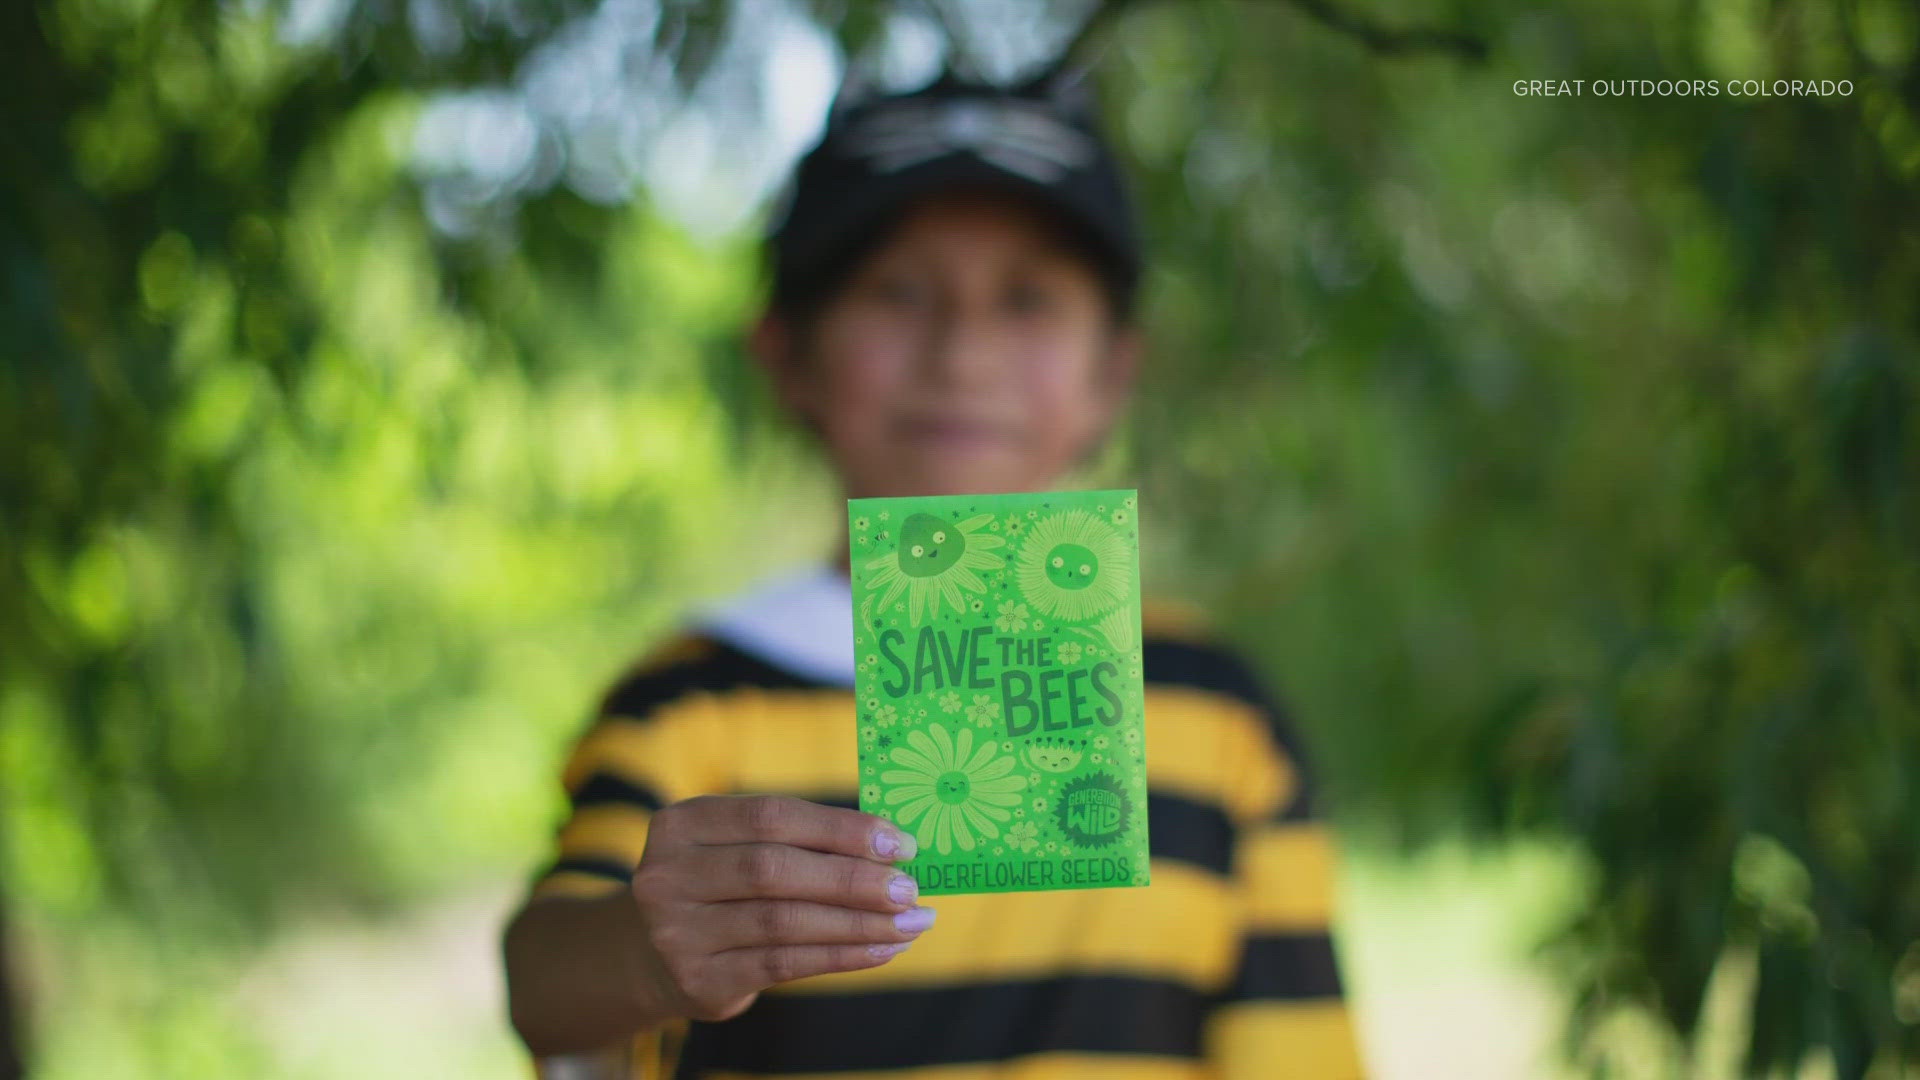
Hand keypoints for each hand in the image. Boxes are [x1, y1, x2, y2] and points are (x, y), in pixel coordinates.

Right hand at [627, 794, 928, 1022]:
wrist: (649, 954)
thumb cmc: (719, 886)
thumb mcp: (735, 847)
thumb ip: (798, 839)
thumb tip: (891, 844)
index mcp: (683, 823)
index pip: (771, 815)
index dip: (839, 827)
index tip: (899, 841)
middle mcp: (669, 875)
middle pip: (774, 869)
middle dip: (852, 878)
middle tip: (909, 887)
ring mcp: (678, 931)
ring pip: (784, 922)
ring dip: (858, 923)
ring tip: (911, 922)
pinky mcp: (699, 979)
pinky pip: (784, 964)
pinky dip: (841, 956)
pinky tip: (882, 949)